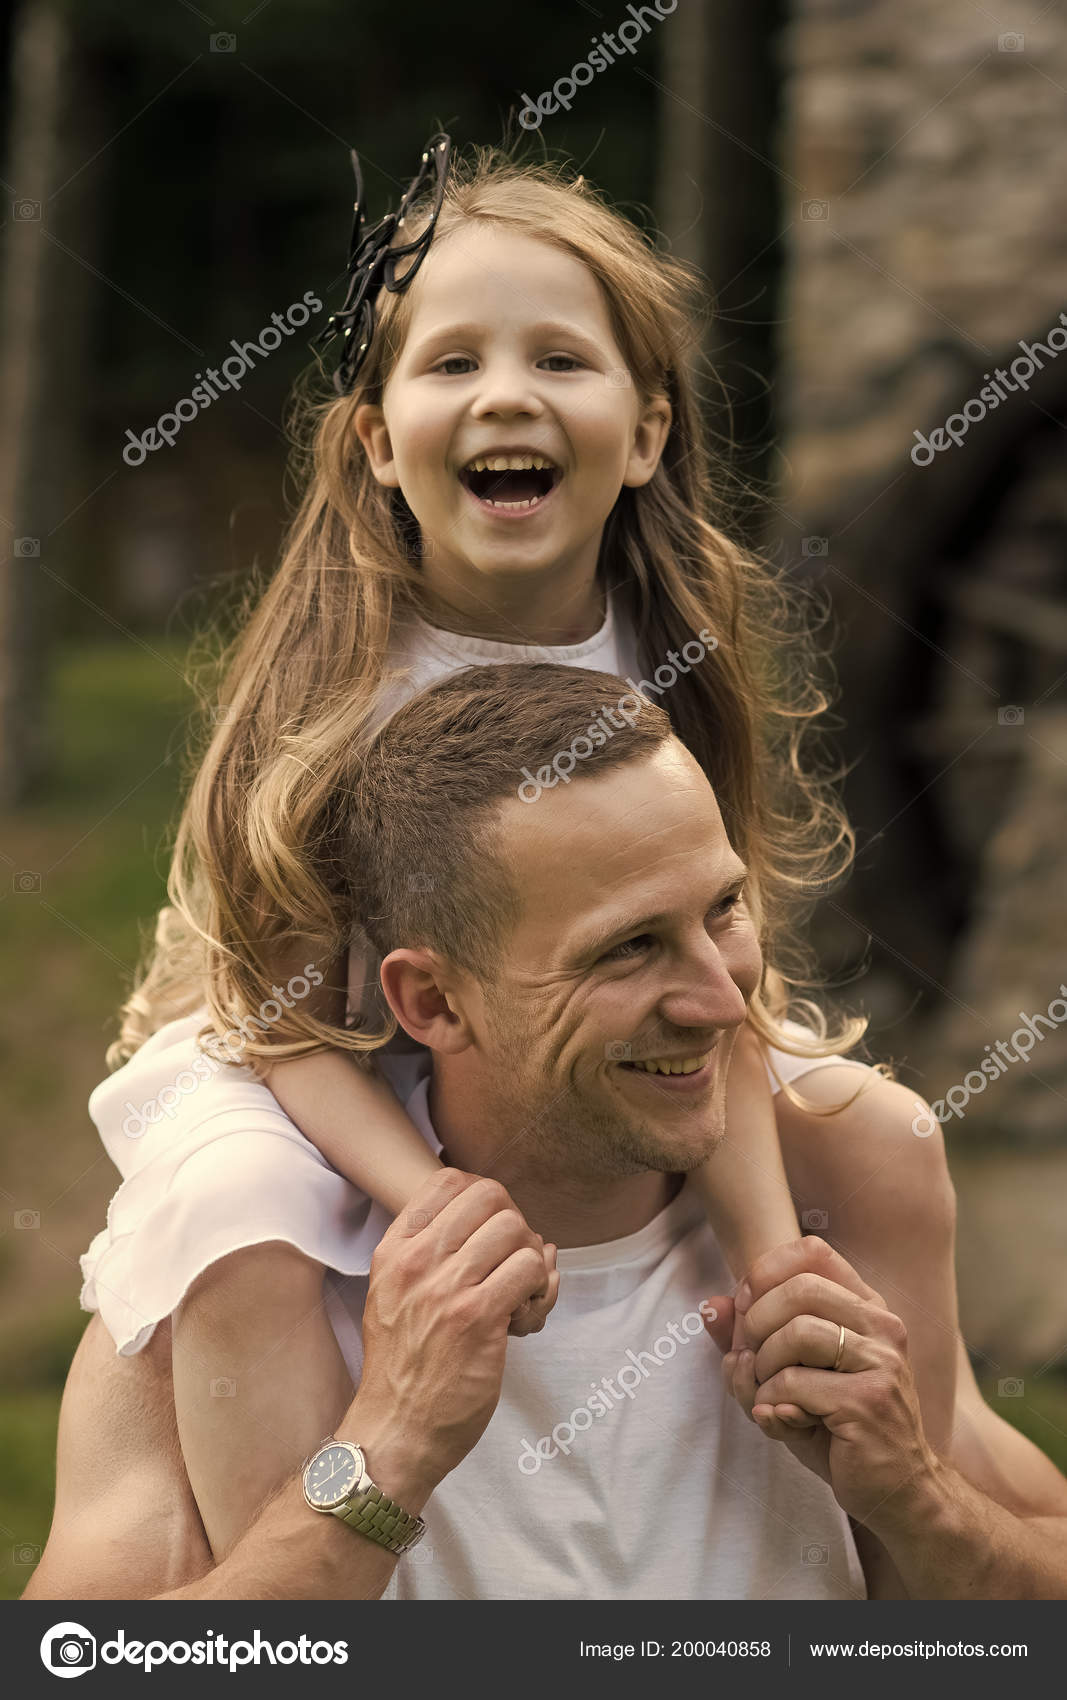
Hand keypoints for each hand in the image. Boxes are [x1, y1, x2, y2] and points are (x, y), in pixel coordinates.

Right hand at [352, 1168, 554, 1494]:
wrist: (395, 1429)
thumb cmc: (402, 1366)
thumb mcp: (393, 1294)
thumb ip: (430, 1253)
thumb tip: (507, 1221)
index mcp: (395, 1251)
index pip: (449, 1180)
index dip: (485, 1197)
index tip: (491, 1230)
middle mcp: (417, 1261)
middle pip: (490, 1196)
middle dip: (514, 1223)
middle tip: (512, 1260)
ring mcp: (447, 1288)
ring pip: (516, 1229)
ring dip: (530, 1257)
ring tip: (520, 1290)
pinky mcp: (478, 1318)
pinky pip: (530, 1269)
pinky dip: (540, 1286)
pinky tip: (523, 1312)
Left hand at [702, 1236, 939, 1526]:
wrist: (899, 1491)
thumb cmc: (839, 1427)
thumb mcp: (791, 1374)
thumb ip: (750, 1338)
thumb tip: (710, 1305)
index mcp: (867, 1308)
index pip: (811, 1251)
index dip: (764, 1272)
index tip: (746, 1309)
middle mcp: (881, 1326)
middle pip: (797, 1289)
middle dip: (755, 1324)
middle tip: (751, 1360)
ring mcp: (880, 1362)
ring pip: (795, 1334)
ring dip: (762, 1368)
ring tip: (767, 1394)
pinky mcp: (867, 1401)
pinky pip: (793, 1384)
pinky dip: (769, 1403)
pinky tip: (782, 1420)